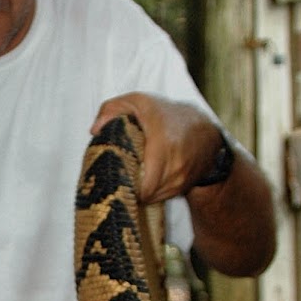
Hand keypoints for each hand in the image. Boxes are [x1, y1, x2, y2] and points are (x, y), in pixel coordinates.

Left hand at [90, 92, 223, 204]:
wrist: (205, 131)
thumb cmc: (168, 115)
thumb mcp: (139, 102)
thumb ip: (113, 109)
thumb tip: (95, 130)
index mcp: (163, 146)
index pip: (144, 185)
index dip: (127, 183)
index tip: (117, 174)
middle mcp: (175, 168)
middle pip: (144, 194)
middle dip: (130, 187)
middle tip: (121, 174)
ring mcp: (180, 181)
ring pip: (151, 198)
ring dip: (140, 190)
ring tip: (134, 174)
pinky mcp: (181, 189)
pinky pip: (159, 198)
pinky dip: (150, 191)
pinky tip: (146, 177)